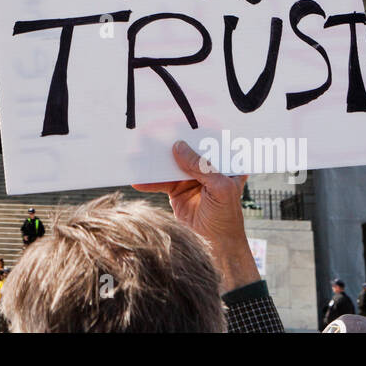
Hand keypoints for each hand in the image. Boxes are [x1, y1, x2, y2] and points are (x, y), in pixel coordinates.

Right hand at [133, 141, 257, 292]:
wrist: (216, 246)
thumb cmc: (227, 217)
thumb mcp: (220, 188)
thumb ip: (201, 167)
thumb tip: (178, 146)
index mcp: (224, 163)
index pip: (210, 141)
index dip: (196, 130)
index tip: (177, 120)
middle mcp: (207, 168)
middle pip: (186, 150)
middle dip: (170, 143)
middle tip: (152, 132)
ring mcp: (190, 179)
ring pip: (171, 165)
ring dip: (156, 162)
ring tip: (140, 155)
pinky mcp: (177, 191)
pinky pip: (161, 181)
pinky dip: (149, 181)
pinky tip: (138, 180)